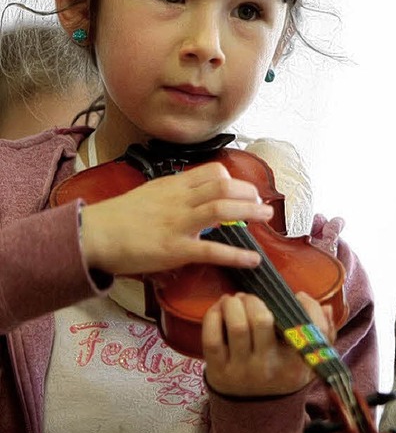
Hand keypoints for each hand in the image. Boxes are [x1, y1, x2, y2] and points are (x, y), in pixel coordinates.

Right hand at [79, 162, 274, 274]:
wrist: (92, 234)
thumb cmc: (119, 217)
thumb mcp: (150, 194)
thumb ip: (177, 193)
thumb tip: (200, 196)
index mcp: (173, 185)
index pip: (213, 172)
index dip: (235, 180)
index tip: (244, 190)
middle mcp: (179, 200)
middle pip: (224, 187)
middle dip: (249, 193)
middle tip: (262, 204)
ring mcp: (178, 223)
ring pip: (222, 210)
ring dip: (250, 213)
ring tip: (266, 218)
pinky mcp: (175, 249)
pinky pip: (212, 250)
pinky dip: (236, 255)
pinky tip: (252, 259)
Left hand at [202, 291, 336, 396]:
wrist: (255, 413)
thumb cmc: (285, 373)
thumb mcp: (310, 360)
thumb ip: (324, 333)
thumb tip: (326, 306)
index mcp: (296, 364)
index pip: (306, 328)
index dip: (306, 305)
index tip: (298, 297)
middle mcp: (268, 368)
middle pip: (261, 319)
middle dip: (255, 300)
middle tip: (253, 297)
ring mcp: (241, 371)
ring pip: (236, 325)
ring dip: (234, 304)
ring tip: (236, 300)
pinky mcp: (218, 371)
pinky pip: (211, 338)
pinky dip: (214, 316)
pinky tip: (220, 308)